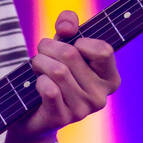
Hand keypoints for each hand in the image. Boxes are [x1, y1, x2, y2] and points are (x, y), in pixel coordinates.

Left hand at [8, 10, 120, 142]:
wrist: (33, 112)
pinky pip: (49, 89)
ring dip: (39, 62)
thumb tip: (66, 26)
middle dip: (48, 47)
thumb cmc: (53, 73)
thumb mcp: (63, 43)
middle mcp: (100, 97)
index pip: (103, 50)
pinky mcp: (62, 118)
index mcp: (110, 79)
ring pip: (58, 71)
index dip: (81, 41)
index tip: (72, 46)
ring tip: (38, 66)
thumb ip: (68, 24)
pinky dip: (38, 81)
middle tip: (42, 52)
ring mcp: (82, 110)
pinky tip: (38, 85)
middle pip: (72, 55)